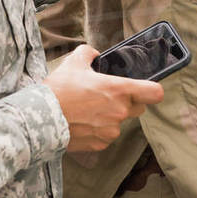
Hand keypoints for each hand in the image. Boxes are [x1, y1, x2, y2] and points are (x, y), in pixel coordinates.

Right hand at [44, 44, 163, 151]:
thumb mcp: (74, 61)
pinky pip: (107, 136)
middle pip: (139, 107)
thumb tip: (95, 54)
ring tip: (89, 110)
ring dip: (112, 117)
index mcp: (119, 90)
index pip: (155, 93)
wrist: (41, 118)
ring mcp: (111, 131)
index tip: (145, 88)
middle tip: (108, 96)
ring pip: (121, 122)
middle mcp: (120, 112)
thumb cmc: (59, 89)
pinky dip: (99, 130)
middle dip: (128, 102)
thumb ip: (90, 53)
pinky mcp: (100, 144)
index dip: (151, 90)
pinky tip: (83, 122)